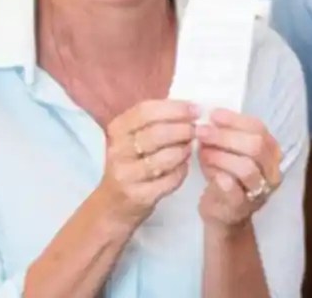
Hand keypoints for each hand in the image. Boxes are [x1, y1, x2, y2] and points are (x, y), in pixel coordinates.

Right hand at [97, 99, 198, 227]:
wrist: (114, 204)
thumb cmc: (131, 163)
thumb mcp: (133, 138)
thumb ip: (155, 122)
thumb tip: (189, 108)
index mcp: (117, 129)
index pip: (146, 111)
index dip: (174, 109)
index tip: (196, 110)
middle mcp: (118, 150)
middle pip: (156, 133)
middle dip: (183, 129)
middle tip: (198, 130)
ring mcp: (126, 174)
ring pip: (164, 158)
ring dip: (184, 151)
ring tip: (191, 147)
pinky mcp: (138, 195)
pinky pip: (169, 180)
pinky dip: (181, 172)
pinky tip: (183, 167)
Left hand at [195, 109, 282, 230]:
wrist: (223, 214)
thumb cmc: (226, 176)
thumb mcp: (230, 152)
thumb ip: (226, 135)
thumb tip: (209, 117)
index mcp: (271, 152)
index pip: (258, 128)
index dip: (235, 120)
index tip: (212, 115)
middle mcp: (272, 172)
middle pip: (255, 146)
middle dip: (225, 136)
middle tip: (201, 132)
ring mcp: (259, 192)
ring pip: (247, 168)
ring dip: (221, 156)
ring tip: (202, 152)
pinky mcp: (241, 209)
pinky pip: (236, 193)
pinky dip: (224, 181)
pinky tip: (212, 173)